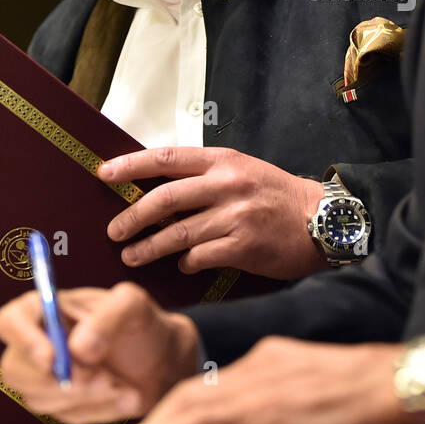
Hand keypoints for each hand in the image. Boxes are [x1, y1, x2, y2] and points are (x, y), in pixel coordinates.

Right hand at [0, 282, 198, 423]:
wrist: (163, 360)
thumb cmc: (142, 324)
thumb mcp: (133, 305)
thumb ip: (108, 316)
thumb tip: (78, 348)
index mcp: (47, 309)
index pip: (10, 321)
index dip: (23, 340)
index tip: (51, 358)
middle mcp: (38, 344)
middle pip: (15, 370)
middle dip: (56, 379)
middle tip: (98, 377)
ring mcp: (45, 379)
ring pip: (40, 399)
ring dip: (85, 396)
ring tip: (122, 382)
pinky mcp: (62, 406)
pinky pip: (69, 416)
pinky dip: (101, 409)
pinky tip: (126, 395)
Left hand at [98, 147, 326, 279]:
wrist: (320, 220)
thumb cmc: (275, 196)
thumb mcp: (241, 171)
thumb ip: (204, 177)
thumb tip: (156, 191)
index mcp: (223, 161)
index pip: (166, 158)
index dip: (131, 165)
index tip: (104, 174)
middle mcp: (227, 185)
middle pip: (164, 199)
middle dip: (132, 217)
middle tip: (114, 232)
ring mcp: (235, 216)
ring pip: (177, 234)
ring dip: (149, 248)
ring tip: (132, 256)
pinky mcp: (243, 246)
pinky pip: (199, 257)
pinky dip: (185, 263)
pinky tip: (182, 265)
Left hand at [110, 337, 424, 423]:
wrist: (391, 383)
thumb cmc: (364, 395)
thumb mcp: (311, 392)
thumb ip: (276, 405)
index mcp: (271, 357)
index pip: (214, 384)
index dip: (182, 409)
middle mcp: (257, 361)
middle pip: (193, 389)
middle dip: (160, 419)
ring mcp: (256, 380)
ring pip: (191, 402)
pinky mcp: (259, 405)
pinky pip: (202, 418)